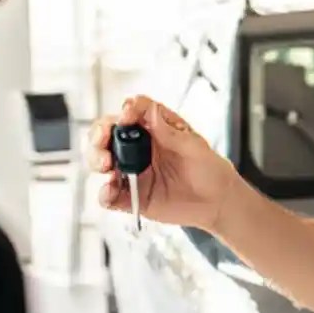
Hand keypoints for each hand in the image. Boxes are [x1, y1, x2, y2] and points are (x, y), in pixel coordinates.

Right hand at [86, 95, 236, 231]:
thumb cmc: (209, 169)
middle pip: (106, 134)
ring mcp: (132, 171)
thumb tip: (151, 110)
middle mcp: (138, 148)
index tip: (127, 116)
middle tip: (103, 142)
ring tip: (106, 166)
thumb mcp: (194, 146)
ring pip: (101, 161)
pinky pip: (110, 194)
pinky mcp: (131, 196)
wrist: (217, 202)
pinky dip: (105, 193)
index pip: (132, 112)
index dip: (126, 111)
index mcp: (154, 129)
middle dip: (99, 135)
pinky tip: (110, 191)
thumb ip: (171, 131)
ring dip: (96, 160)